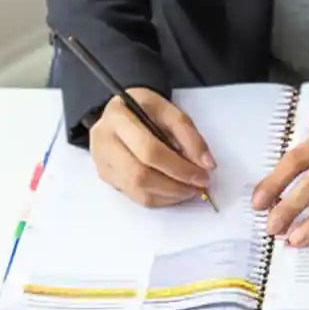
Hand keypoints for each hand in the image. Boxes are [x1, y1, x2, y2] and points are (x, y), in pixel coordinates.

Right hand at [89, 88, 216, 207]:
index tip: (204, 175)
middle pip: (140, 175)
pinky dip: (161, 199)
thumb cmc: (147, 111)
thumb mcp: (169, 110)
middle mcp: (103, 140)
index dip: (179, 167)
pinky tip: (175, 191)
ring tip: (190, 189)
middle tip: (199, 186)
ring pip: (137, 190)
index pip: (149, 150)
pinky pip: (136, 197)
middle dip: (175, 185)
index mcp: (118, 117)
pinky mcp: (106, 176)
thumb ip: (189, 135)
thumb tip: (207, 165)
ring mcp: (102, 161)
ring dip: (170, 195)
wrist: (122, 113)